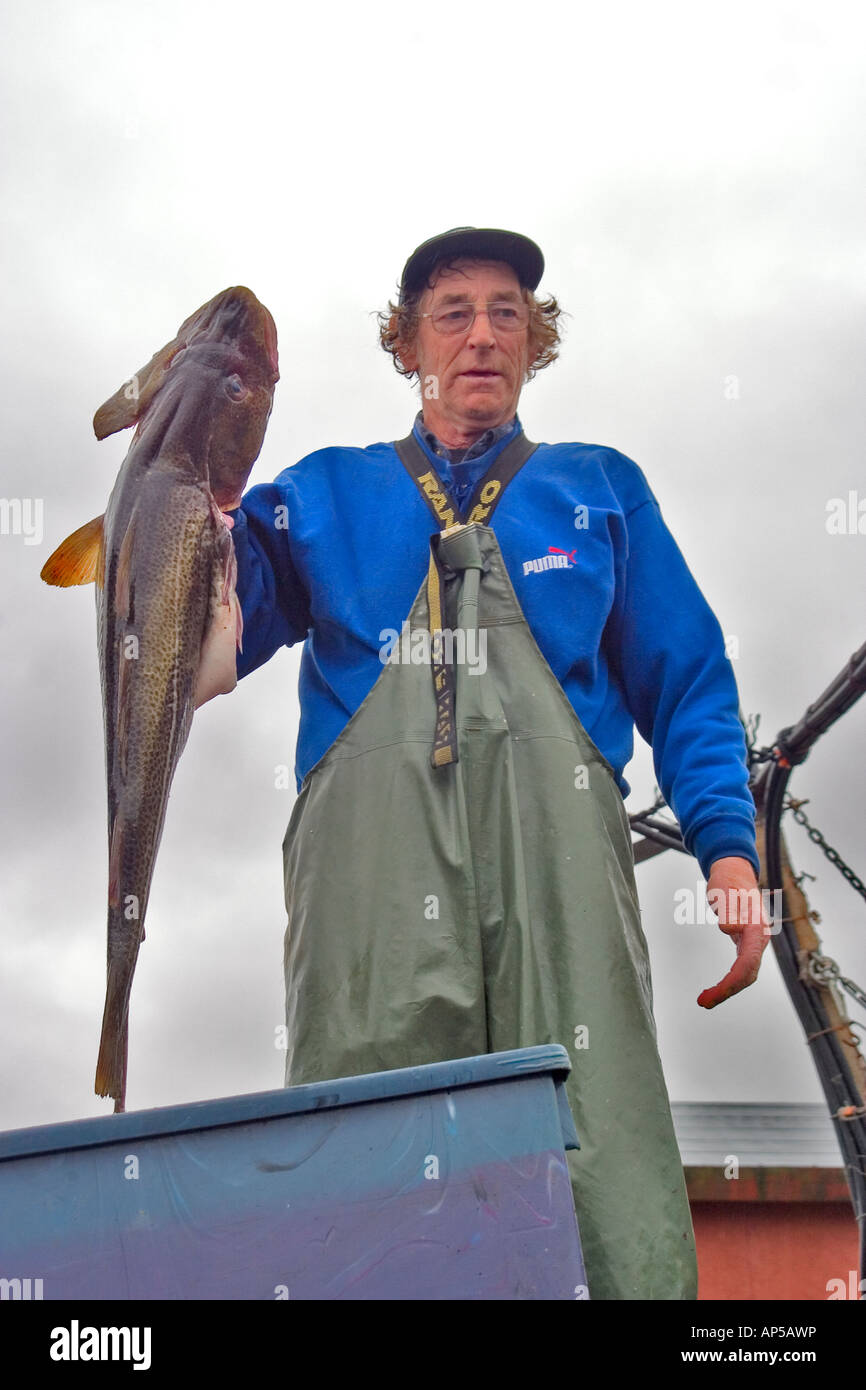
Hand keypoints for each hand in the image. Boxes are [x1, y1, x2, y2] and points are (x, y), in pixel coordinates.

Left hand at [697, 857, 769, 1008]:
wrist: (735, 872)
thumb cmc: (728, 880)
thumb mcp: (723, 891)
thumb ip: (728, 910)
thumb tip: (731, 929)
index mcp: (756, 928)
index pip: (747, 963)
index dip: (730, 982)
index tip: (712, 994)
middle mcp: (759, 938)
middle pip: (748, 974)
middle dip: (727, 991)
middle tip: (703, 1002)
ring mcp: (754, 941)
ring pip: (746, 973)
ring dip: (728, 989)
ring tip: (705, 999)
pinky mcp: (746, 942)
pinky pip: (741, 967)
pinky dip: (729, 980)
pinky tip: (716, 988)